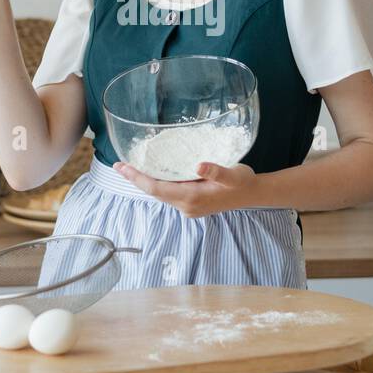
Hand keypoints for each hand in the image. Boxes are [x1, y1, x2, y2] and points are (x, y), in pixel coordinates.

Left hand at [112, 160, 257, 217]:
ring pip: (161, 194)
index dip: (138, 178)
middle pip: (154, 192)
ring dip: (146, 181)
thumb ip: (217, 171)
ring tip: (131, 167)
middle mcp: (186, 206)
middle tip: (119, 164)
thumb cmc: (243, 182)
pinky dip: (158, 183)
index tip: (122, 167)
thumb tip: (199, 165)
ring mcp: (188, 207)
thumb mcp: (233, 175)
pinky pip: (169, 194)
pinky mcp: (192, 204)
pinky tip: (154, 173)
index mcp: (192, 198)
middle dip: (136, 179)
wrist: (253, 195)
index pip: (156, 189)